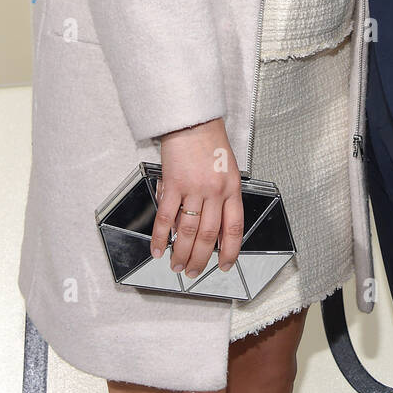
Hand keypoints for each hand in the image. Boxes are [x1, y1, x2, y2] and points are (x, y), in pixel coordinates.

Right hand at [151, 117, 243, 279]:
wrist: (193, 120)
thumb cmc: (210, 141)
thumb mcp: (228, 170)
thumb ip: (220, 198)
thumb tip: (205, 227)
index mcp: (232, 188)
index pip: (234, 228)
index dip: (231, 251)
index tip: (226, 265)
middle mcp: (215, 191)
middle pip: (209, 235)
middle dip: (201, 259)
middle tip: (194, 272)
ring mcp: (194, 188)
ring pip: (188, 231)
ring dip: (182, 253)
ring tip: (177, 266)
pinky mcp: (174, 183)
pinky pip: (166, 217)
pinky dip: (161, 237)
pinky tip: (159, 249)